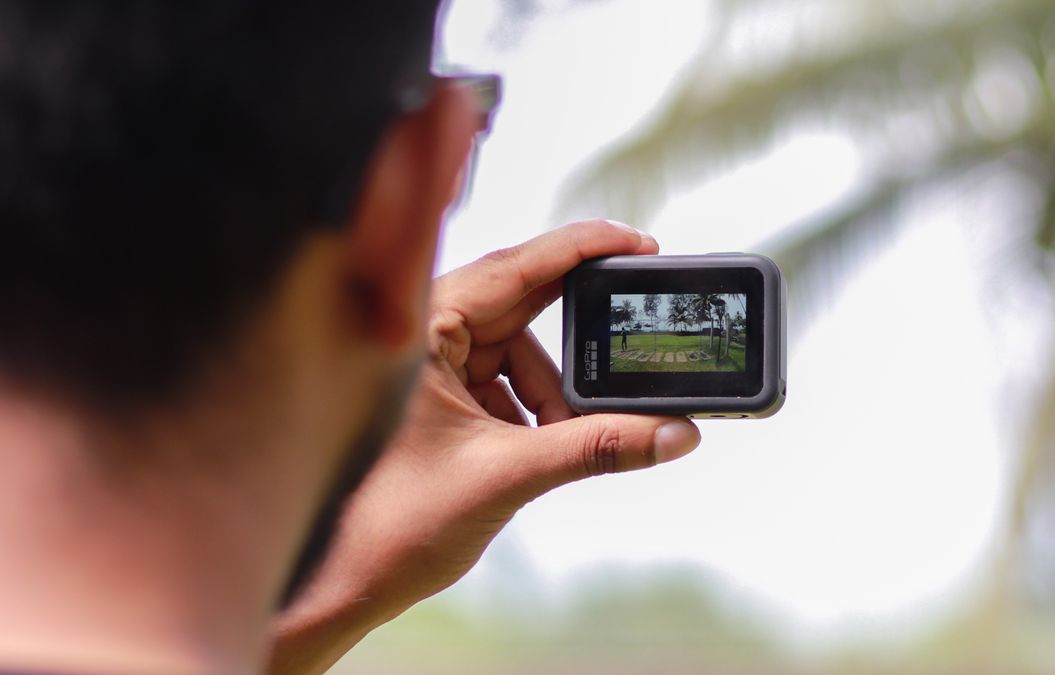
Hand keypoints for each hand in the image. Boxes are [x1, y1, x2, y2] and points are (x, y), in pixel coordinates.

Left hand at [269, 221, 701, 673]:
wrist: (343, 582)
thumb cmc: (389, 524)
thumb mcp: (507, 475)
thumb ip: (596, 448)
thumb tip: (671, 433)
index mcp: (421, 330)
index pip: (515, 267)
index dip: (583, 249)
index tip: (637, 242)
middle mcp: (422, 335)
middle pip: (522, 306)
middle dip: (577, 338)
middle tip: (627, 342)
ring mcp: (430, 364)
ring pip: (519, 350)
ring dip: (552, 392)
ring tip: (560, 440)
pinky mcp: (439, 394)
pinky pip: (504, 380)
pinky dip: (532, 409)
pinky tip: (537, 446)